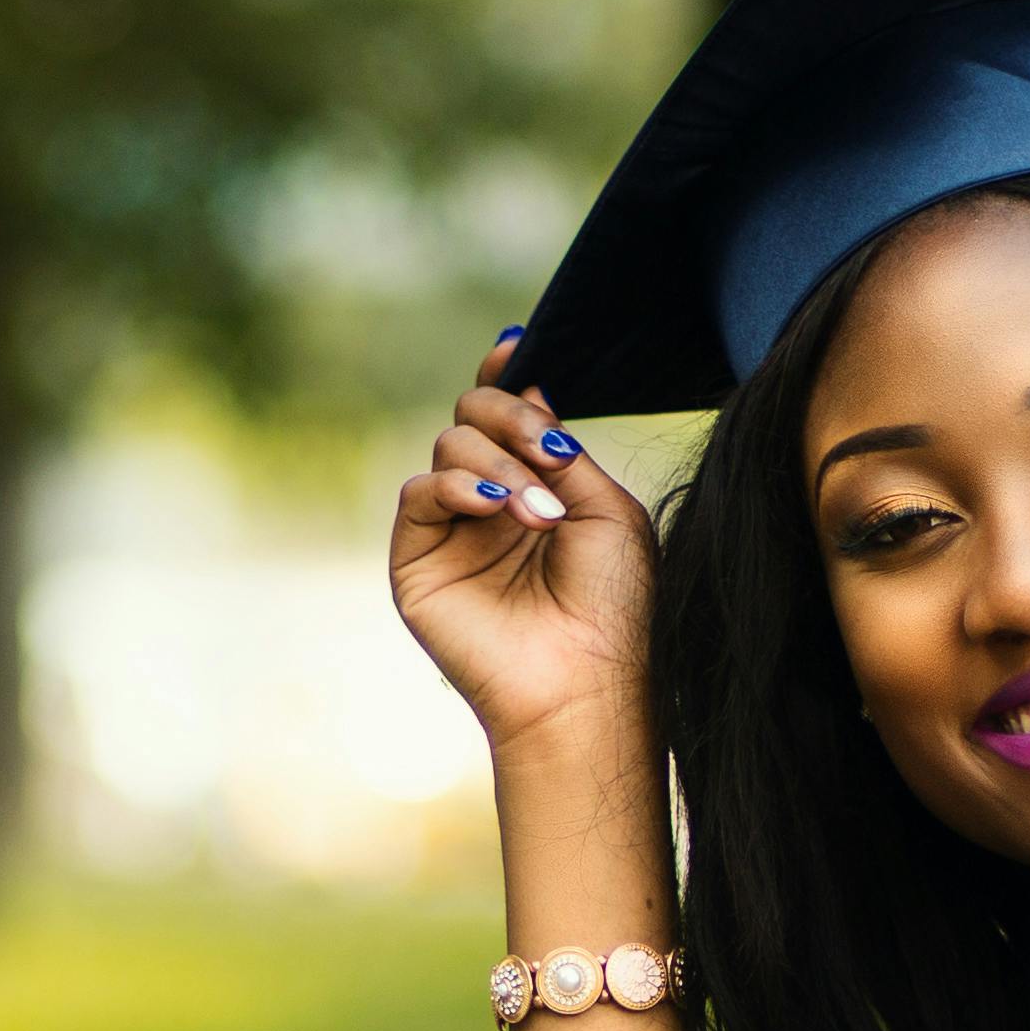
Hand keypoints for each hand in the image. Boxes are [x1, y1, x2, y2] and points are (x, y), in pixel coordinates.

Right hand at [387, 341, 655, 754]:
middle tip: (554, 457)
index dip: (503, 378)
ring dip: (503, 465)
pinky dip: (460, 485)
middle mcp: (488, 504)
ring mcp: (450, 531)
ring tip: (542, 515)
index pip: (505, 418)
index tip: (512, 348)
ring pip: (449, 444)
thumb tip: (530, 384)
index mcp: (535, 488)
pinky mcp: (417, 561)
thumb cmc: (612, 606)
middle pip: (472, 415)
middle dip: (514, 420)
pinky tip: (498, 509)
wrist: (585, 682)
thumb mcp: (606, 507)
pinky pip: (420, 490)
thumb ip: (562, 449)